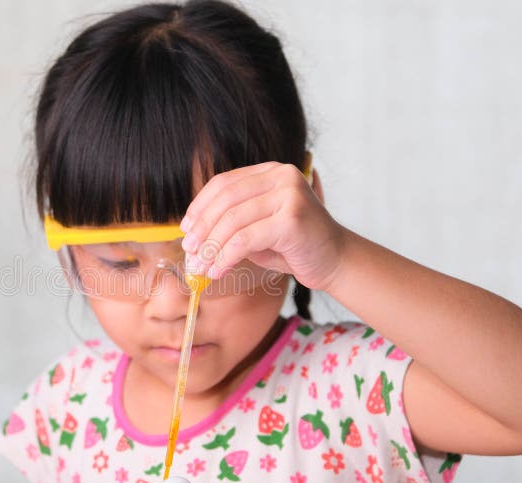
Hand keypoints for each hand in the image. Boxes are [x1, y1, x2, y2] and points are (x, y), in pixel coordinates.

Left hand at [181, 162, 345, 290]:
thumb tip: (193, 235)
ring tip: (200, 266)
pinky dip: (225, 257)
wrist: (336, 261)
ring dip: (210, 247)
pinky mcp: (292, 220)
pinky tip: (217, 271)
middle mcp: (282, 176)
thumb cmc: (294, 246)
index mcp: (272, 171)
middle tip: (189, 250)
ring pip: (233, 221)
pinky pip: (245, 240)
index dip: (200, 205)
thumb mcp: (259, 226)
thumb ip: (232, 221)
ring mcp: (289, 195)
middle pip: (226, 200)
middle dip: (202, 228)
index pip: (225, 182)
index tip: (185, 228)